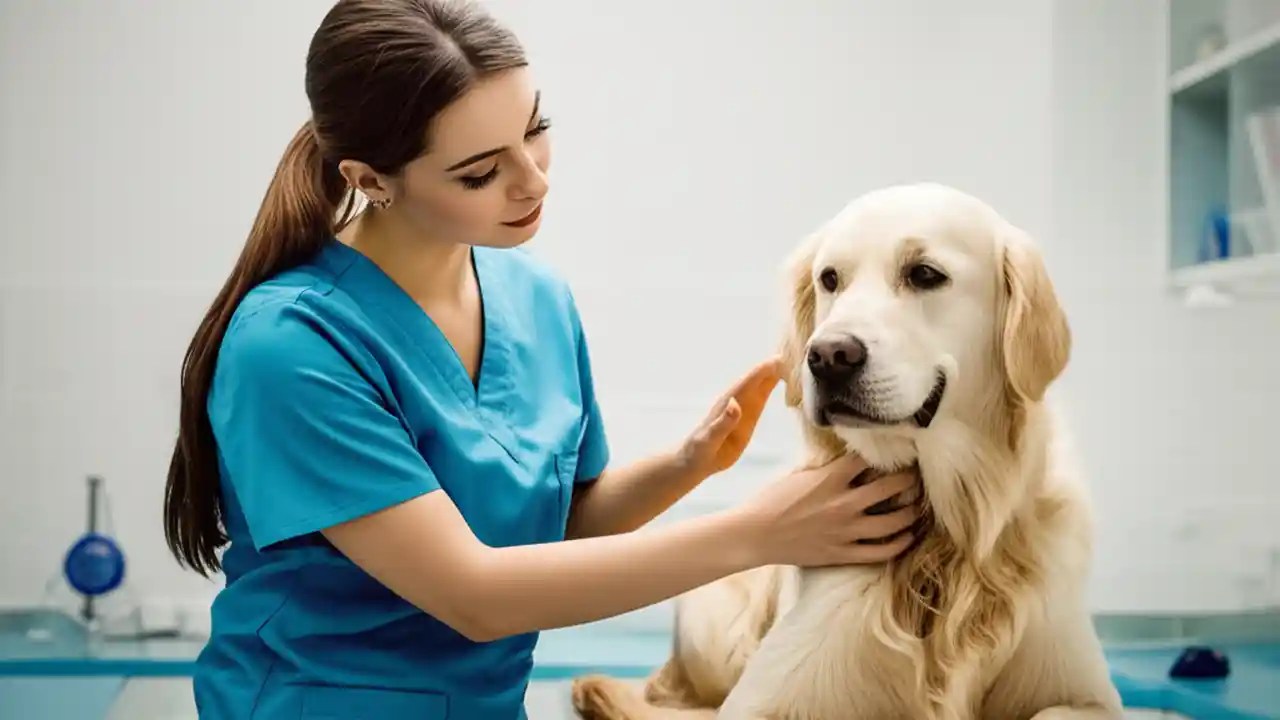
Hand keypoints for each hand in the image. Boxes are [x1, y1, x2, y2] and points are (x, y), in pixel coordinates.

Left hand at [676, 357, 782, 478]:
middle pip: (758, 377)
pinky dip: (773, 385)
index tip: (781, 359)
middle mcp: (738, 400)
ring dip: (776, 372)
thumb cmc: (699, 449)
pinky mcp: (749, 416)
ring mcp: (745, 406)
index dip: (764, 369)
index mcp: (729, 402)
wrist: (696, 460)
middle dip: (774, 365)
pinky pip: (763, 396)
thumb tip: (735, 404)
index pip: (749, 381)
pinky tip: (785, 379)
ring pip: (762, 384)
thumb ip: (723, 423)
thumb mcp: (709, 438)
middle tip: (796, 354)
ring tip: (794, 360)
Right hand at [738, 454, 920, 567]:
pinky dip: (898, 544)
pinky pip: (880, 552)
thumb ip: (824, 469)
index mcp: (830, 479)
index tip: (894, 453)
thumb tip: (845, 461)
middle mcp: (842, 504)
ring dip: (909, 512)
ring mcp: (845, 531)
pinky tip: (906, 536)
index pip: (867, 460)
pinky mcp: (842, 553)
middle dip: (907, 480)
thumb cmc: (769, 501)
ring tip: (916, 506)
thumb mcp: (798, 475)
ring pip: (892, 522)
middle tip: (914, 478)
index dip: (883, 454)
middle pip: (889, 487)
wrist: (754, 534)